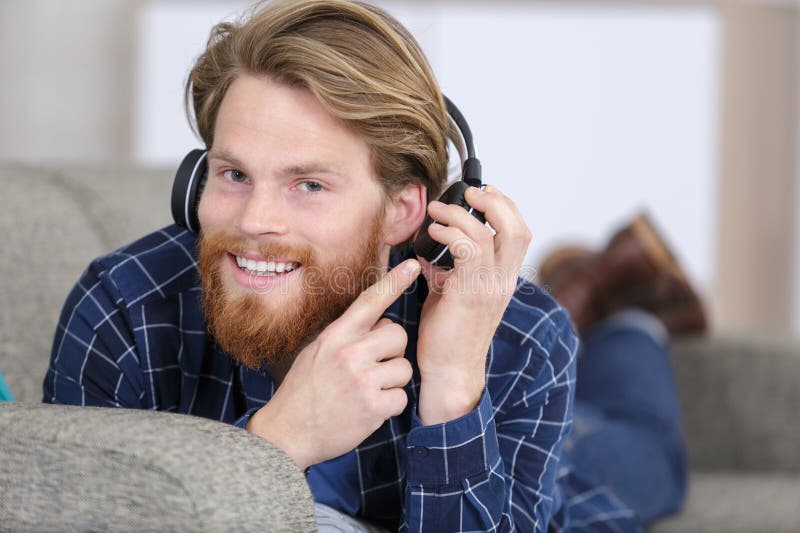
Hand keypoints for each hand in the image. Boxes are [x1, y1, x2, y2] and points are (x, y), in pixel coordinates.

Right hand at [246, 259, 420, 469]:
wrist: (287, 433)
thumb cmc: (304, 391)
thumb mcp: (317, 352)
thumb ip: (347, 336)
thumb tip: (378, 321)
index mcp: (336, 336)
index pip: (370, 302)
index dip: (394, 282)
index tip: (412, 267)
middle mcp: (350, 353)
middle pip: (399, 335)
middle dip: (391, 351)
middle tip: (372, 367)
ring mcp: (363, 380)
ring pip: (403, 368)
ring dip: (391, 381)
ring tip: (367, 390)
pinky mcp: (374, 407)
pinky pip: (401, 397)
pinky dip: (389, 405)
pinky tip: (369, 409)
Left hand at [417, 185, 530, 424]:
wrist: (449, 371)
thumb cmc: (448, 335)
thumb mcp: (452, 294)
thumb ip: (449, 271)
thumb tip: (428, 254)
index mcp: (504, 279)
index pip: (519, 232)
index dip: (504, 206)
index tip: (482, 192)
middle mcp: (504, 281)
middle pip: (516, 227)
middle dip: (492, 202)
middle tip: (467, 193)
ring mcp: (490, 288)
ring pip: (489, 233)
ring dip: (459, 214)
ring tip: (437, 212)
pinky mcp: (469, 294)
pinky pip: (466, 249)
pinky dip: (449, 233)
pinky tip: (433, 234)